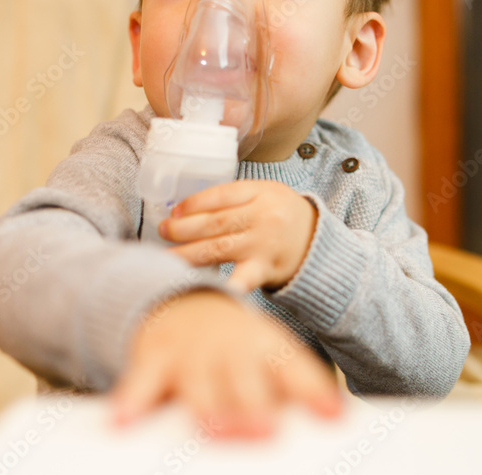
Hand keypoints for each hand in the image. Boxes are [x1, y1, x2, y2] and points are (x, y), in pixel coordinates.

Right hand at [111, 290, 341, 436]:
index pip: (294, 369)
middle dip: (254, 405)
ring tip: (212, 430)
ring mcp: (191, 352)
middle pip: (244, 380)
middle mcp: (230, 348)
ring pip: (198, 384)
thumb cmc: (238, 346)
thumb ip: (300, 386)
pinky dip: (132, 399)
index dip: (313, 391)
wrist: (181, 302)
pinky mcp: (153, 357)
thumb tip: (341, 418)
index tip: (333, 415)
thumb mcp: (270, 354)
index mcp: (267, 346)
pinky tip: (124, 420)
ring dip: (206, 408)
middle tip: (265, 431)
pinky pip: (140, 381)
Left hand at [159, 180, 316, 292]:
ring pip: (216, 248)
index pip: (220, 196)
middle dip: (183, 228)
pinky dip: (221, 284)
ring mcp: (263, 245)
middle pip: (214, 223)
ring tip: (166, 256)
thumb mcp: (267, 193)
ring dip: (187, 253)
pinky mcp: (264, 270)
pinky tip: (199, 288)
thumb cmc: (284, 216)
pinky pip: (240, 278)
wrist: (318, 244)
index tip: (175, 211)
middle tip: (163, 231)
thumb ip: (234, 197)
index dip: (193, 204)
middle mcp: (262, 217)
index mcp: (261, 193)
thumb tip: (186, 209)